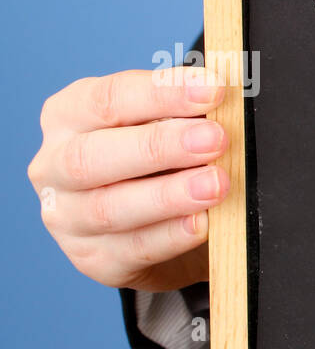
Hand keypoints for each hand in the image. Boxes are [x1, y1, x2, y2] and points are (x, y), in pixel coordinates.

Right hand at [28, 66, 229, 291]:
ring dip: (169, 195)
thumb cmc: (159, 162)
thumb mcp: (164, 127)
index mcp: (68, 116)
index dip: (162, 92)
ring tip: (215, 184)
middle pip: (94, 155)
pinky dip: (171, 236)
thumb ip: (185, 115)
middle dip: (161, 146)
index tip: (213, 89)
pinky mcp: (94, 259)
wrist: (155, 226)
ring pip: (110, 208)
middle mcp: (54, 166)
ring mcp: (68, 217)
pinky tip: (202, 224)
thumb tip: (225, 103)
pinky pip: (133, 249)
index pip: (108, 98)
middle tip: (216, 139)